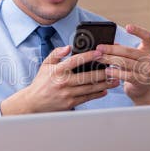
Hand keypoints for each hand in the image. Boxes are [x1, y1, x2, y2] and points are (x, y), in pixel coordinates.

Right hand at [0, 45, 119, 114]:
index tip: (100, 52)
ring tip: (115, 79)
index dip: (89, 56)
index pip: (75, 61)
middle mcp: (63, 82)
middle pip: (87, 76)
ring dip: (104, 83)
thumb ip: (56, 53)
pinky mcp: (70, 103)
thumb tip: (68, 47)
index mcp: (58, 70)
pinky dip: (97, 94)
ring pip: (90, 88)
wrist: (33, 102)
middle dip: (103, 72)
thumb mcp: (45, 65)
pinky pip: (87, 98)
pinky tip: (105, 90)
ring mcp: (68, 94)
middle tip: (114, 67)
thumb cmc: (41, 82)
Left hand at [97, 24, 149, 105]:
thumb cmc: (133, 70)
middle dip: (111, 49)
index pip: (147, 37)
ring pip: (125, 63)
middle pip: (129, 51)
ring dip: (110, 60)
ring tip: (99, 58)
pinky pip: (126, 75)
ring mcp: (147, 70)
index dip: (138, 31)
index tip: (127, 27)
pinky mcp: (141, 81)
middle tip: (99, 48)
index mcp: (148, 50)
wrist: (142, 90)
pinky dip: (115, 73)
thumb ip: (122, 50)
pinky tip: (106, 71)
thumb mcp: (130, 58)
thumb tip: (106, 44)